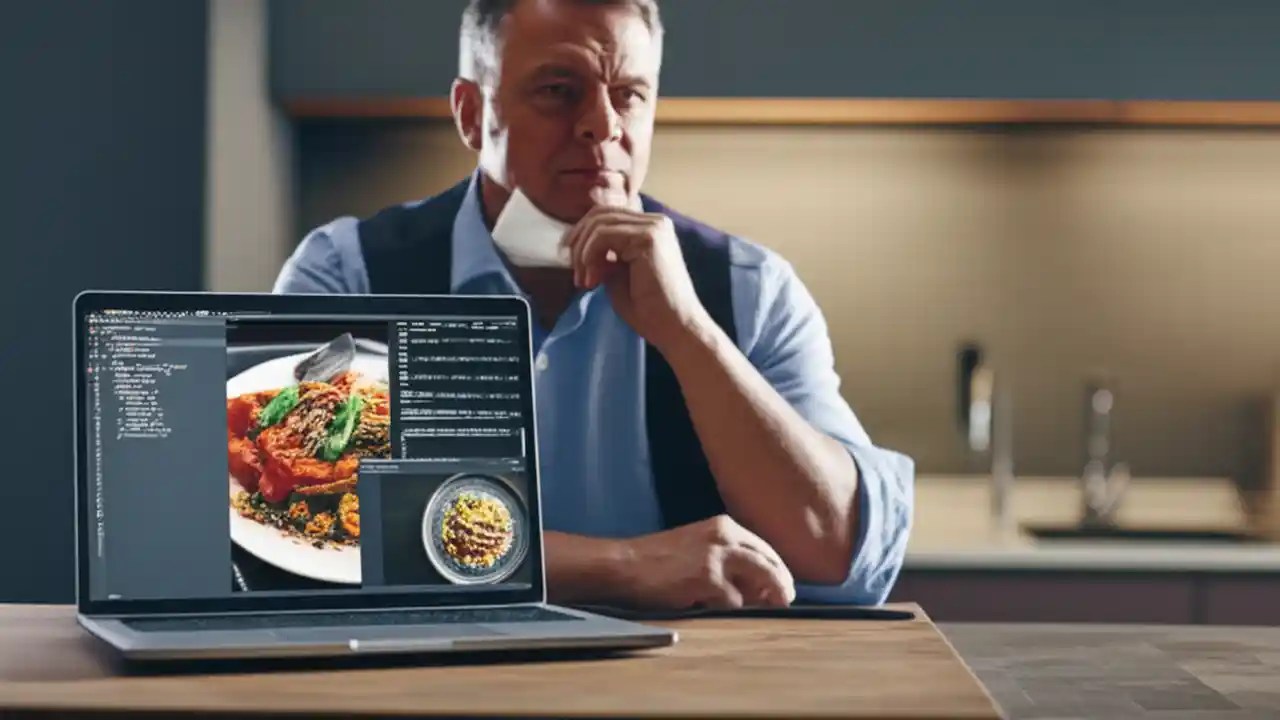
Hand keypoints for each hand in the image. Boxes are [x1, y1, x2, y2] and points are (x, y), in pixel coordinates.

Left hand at [563, 207, 709, 352]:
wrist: (673, 327)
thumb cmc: (647, 308)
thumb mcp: (617, 274)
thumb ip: (604, 254)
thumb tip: (579, 242)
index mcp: (650, 227)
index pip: (607, 217)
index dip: (582, 234)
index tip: (569, 259)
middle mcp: (655, 221)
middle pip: (601, 214)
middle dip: (578, 241)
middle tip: (572, 270)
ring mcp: (654, 226)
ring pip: (599, 224)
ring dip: (582, 253)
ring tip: (584, 281)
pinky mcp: (648, 236)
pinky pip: (603, 235)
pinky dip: (589, 255)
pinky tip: (592, 280)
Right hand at [616, 515, 796, 609]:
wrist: (626, 564)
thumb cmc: (660, 559)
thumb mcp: (699, 546)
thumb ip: (730, 559)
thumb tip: (761, 587)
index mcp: (724, 525)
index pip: (766, 548)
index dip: (779, 570)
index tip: (785, 587)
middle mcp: (725, 536)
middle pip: (770, 564)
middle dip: (781, 585)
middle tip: (785, 602)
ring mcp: (717, 557)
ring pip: (759, 582)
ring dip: (757, 598)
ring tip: (746, 604)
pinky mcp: (707, 579)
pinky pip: (734, 601)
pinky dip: (727, 607)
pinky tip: (709, 604)